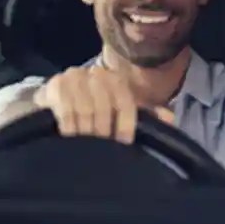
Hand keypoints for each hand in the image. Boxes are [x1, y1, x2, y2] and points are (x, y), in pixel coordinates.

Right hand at [32, 66, 173, 143]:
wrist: (56, 99)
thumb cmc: (95, 110)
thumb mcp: (121, 112)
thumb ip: (146, 115)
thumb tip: (170, 118)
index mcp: (117, 80)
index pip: (126, 102)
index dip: (126, 125)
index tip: (124, 145)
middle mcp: (97, 74)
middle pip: (104, 106)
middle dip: (103, 131)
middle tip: (101, 149)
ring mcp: (74, 77)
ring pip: (85, 108)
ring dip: (86, 132)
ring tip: (85, 148)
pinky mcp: (55, 84)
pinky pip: (65, 110)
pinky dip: (69, 127)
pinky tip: (69, 139)